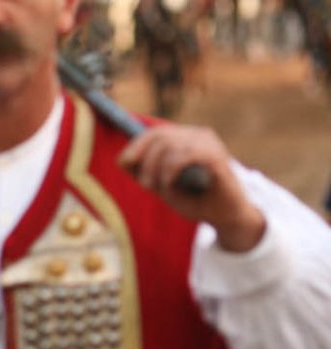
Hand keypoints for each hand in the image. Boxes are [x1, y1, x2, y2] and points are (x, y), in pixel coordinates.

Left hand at [118, 124, 264, 250]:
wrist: (225, 216)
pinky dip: (171, 170)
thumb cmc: (194, 199)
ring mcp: (210, 144)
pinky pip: (185, 155)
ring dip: (156, 168)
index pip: (154, 132)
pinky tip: (169, 183)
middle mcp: (198, 135)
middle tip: (145, 185)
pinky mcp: (217, 157)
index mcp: (186, 138)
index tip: (123, 164)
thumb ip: (143, 171)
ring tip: (159, 188)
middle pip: (159, 136)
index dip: (135, 146)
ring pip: (169, 144)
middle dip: (144, 161)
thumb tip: (122, 160)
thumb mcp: (161, 184)